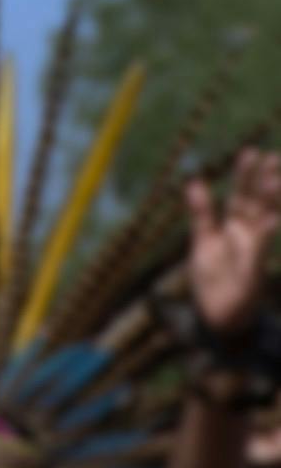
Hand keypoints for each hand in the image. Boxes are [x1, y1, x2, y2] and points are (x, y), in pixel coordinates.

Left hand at [186, 151, 280, 349]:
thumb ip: (201, 212)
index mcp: (232, 227)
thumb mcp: (203, 240)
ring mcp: (252, 251)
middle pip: (257, 203)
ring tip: (276, 179)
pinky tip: (272, 219)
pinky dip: (266, 232)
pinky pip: (259, 247)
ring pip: (264, 220)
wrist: (216, 315)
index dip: (245, 175)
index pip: (240, 195)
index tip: (252, 152)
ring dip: (271, 201)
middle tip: (275, 157)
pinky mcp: (252, 269)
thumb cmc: (212, 278)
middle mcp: (246, 235)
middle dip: (264, 181)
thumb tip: (194, 181)